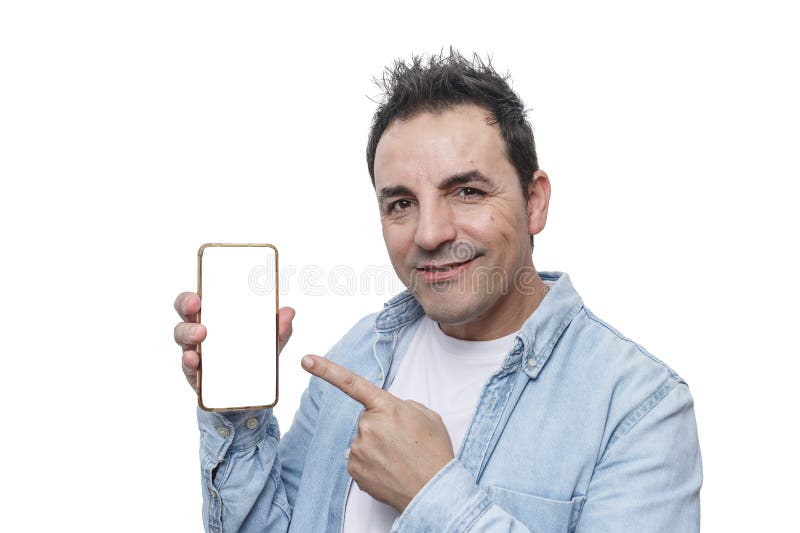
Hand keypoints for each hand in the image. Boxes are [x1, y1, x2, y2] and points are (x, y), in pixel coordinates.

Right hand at [173, 291, 295, 390]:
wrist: (248, 394)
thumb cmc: (251, 355)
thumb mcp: (268, 342)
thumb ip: (279, 329)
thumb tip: (289, 312)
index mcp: (214, 318)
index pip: (196, 301)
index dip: (191, 296)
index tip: (198, 294)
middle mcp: (200, 332)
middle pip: (185, 315)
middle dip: (186, 306)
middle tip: (196, 306)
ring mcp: (195, 352)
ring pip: (182, 338)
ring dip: (189, 333)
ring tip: (201, 334)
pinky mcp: (196, 374)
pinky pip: (188, 366)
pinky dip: (189, 361)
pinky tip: (194, 358)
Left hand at [301, 354, 454, 512]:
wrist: (434, 491)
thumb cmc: (434, 453)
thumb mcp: (428, 416)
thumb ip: (404, 406)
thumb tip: (389, 412)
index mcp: (387, 407)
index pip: (352, 383)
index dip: (326, 370)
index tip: (307, 360)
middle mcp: (369, 426)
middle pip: (367, 420)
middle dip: (381, 428)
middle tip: (403, 443)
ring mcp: (359, 449)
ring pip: (362, 441)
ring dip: (376, 448)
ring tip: (399, 459)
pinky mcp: (354, 469)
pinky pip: (358, 460)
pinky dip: (371, 465)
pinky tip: (389, 470)